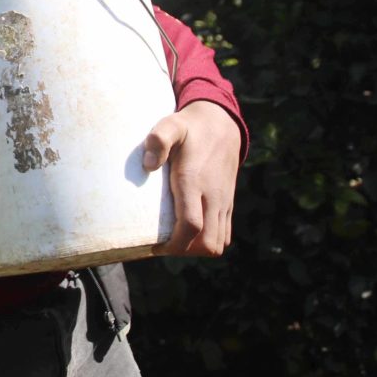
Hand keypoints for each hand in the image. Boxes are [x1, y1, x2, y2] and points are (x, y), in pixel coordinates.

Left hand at [142, 101, 238, 257]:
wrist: (222, 125)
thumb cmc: (189, 128)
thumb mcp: (171, 125)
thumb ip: (159, 140)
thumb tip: (148, 165)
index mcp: (194, 181)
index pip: (191, 225)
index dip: (174, 244)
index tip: (155, 245)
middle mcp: (212, 196)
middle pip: (206, 243)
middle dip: (184, 251)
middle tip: (163, 244)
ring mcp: (223, 202)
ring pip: (217, 243)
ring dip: (197, 249)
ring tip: (176, 241)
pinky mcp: (228, 204)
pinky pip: (224, 235)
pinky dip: (208, 242)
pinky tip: (191, 234)